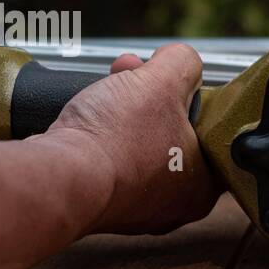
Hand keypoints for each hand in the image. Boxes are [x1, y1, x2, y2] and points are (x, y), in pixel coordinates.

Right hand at [51, 43, 220, 234]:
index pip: (208, 129)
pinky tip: (93, 113)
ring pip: (138, 144)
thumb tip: (182, 60)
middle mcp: (172, 204)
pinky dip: (103, 135)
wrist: (59, 174)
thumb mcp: (164, 80)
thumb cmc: (116, 138)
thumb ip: (184, 62)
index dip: (188, 91)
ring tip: (110, 83)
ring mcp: (134, 208)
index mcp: (202, 184)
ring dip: (125, 108)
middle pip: (170, 132)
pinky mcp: (101, 201)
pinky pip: (110, 160)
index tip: (170, 75)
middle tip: (135, 73)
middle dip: (150, 94)